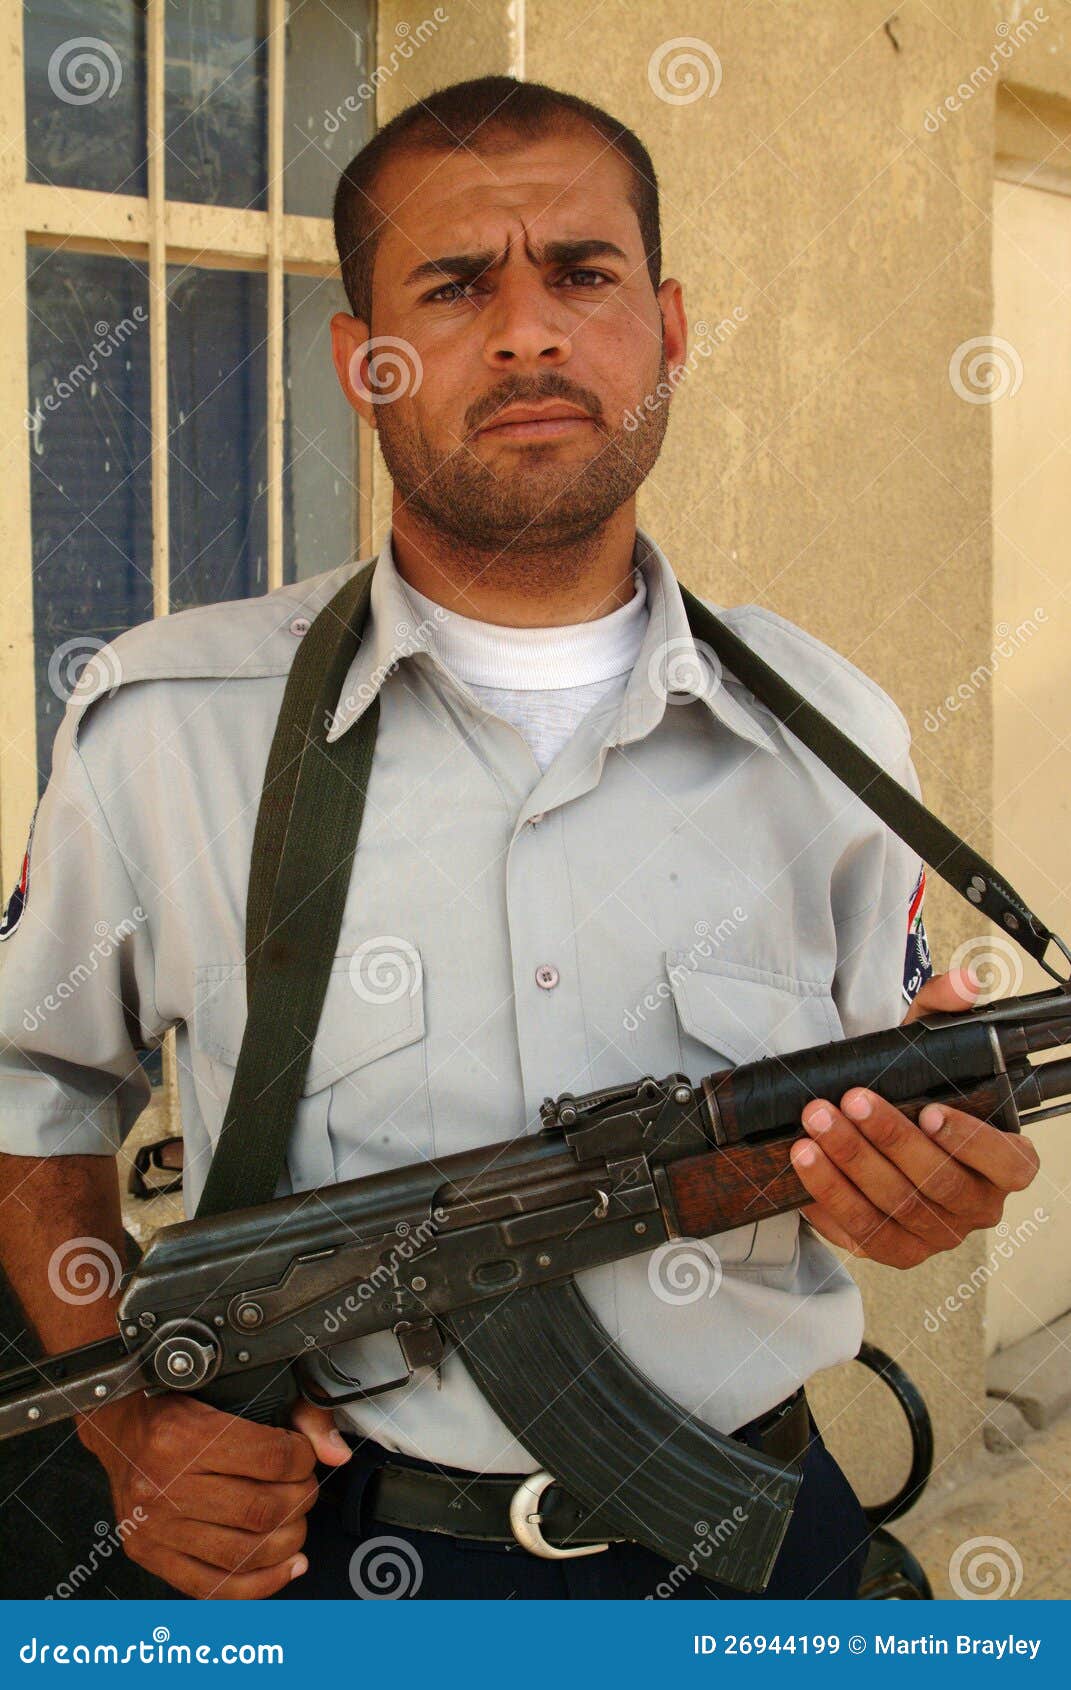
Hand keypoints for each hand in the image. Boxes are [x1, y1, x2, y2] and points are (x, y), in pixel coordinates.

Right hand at [77, 1392, 350, 1597]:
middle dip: (300, 1501)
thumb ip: (296, 1414)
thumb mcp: (235, 1390)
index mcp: (184, 1437)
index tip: (305, 1455)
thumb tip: (336, 1452)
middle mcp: (165, 1485)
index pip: (272, 1457)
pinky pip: (214, 1587)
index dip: (304, 1458)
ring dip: (287, 1541)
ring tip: (295, 1523)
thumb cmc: (178, 1404)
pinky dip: (260, 1584)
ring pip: (244, 1552)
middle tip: (304, 1489)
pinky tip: (286, 1567)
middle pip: (262, 1509)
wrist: (119, 1426)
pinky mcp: (151, 1554)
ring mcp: (156, 1526)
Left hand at [789, 967, 1040, 1266]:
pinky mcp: (896, 1251)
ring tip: (813, 1127)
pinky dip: (830, 1198)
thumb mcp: (926, 1044)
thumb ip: (945, 1008)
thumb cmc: (911, 1090)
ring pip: (896, 1209)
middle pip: (939, 1183)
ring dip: (850, 1166)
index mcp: (1005, 1162)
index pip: (1008, 1163)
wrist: (870, 1126)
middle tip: (848, 1101)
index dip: (972, 1141)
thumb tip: (964, 982)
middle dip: (889, 1139)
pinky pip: (863, 1234)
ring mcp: (938, 1235)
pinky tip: (806, 1165)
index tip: (931, 1110)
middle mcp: (978, 1205)